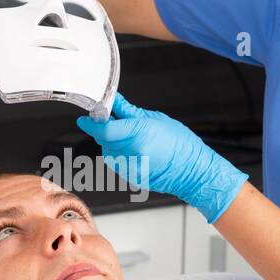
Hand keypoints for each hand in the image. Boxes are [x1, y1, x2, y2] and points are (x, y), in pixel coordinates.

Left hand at [76, 93, 248, 223]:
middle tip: (122, 125)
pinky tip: (138, 153)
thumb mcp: (156, 119)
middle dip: (108, 131)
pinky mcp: (131, 177)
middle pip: (105, 139)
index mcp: (138, 134)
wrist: (194, 172)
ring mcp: (131, 168)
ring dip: (114, 144)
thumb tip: (114, 102)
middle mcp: (132, 153)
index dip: (91, 124)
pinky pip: (117, 162)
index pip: (103, 129)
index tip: (85, 119)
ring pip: (109, 151)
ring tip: (135, 141)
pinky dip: (122, 156)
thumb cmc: (182, 145)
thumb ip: (129, 112)